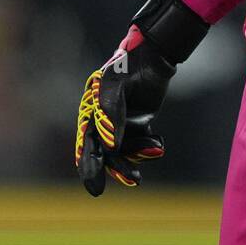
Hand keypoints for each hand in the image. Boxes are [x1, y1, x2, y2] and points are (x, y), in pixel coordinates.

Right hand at [74, 0, 209, 196]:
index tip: (96, 189)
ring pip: (127, 151)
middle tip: (134, 180)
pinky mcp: (140, 122)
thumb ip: (111, 116)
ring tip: (155, 149)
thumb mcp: (114, 88)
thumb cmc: (127, 67)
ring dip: (138, 156)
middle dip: (119, 167)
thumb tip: (110, 148)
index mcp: (91, 113)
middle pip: (107, 153)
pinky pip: (142, 143)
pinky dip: (149, 147)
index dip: (90, 168)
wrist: (152, 54)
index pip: (87, 145)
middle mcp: (104, 121)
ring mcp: (123, 123)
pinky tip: (158, 144)